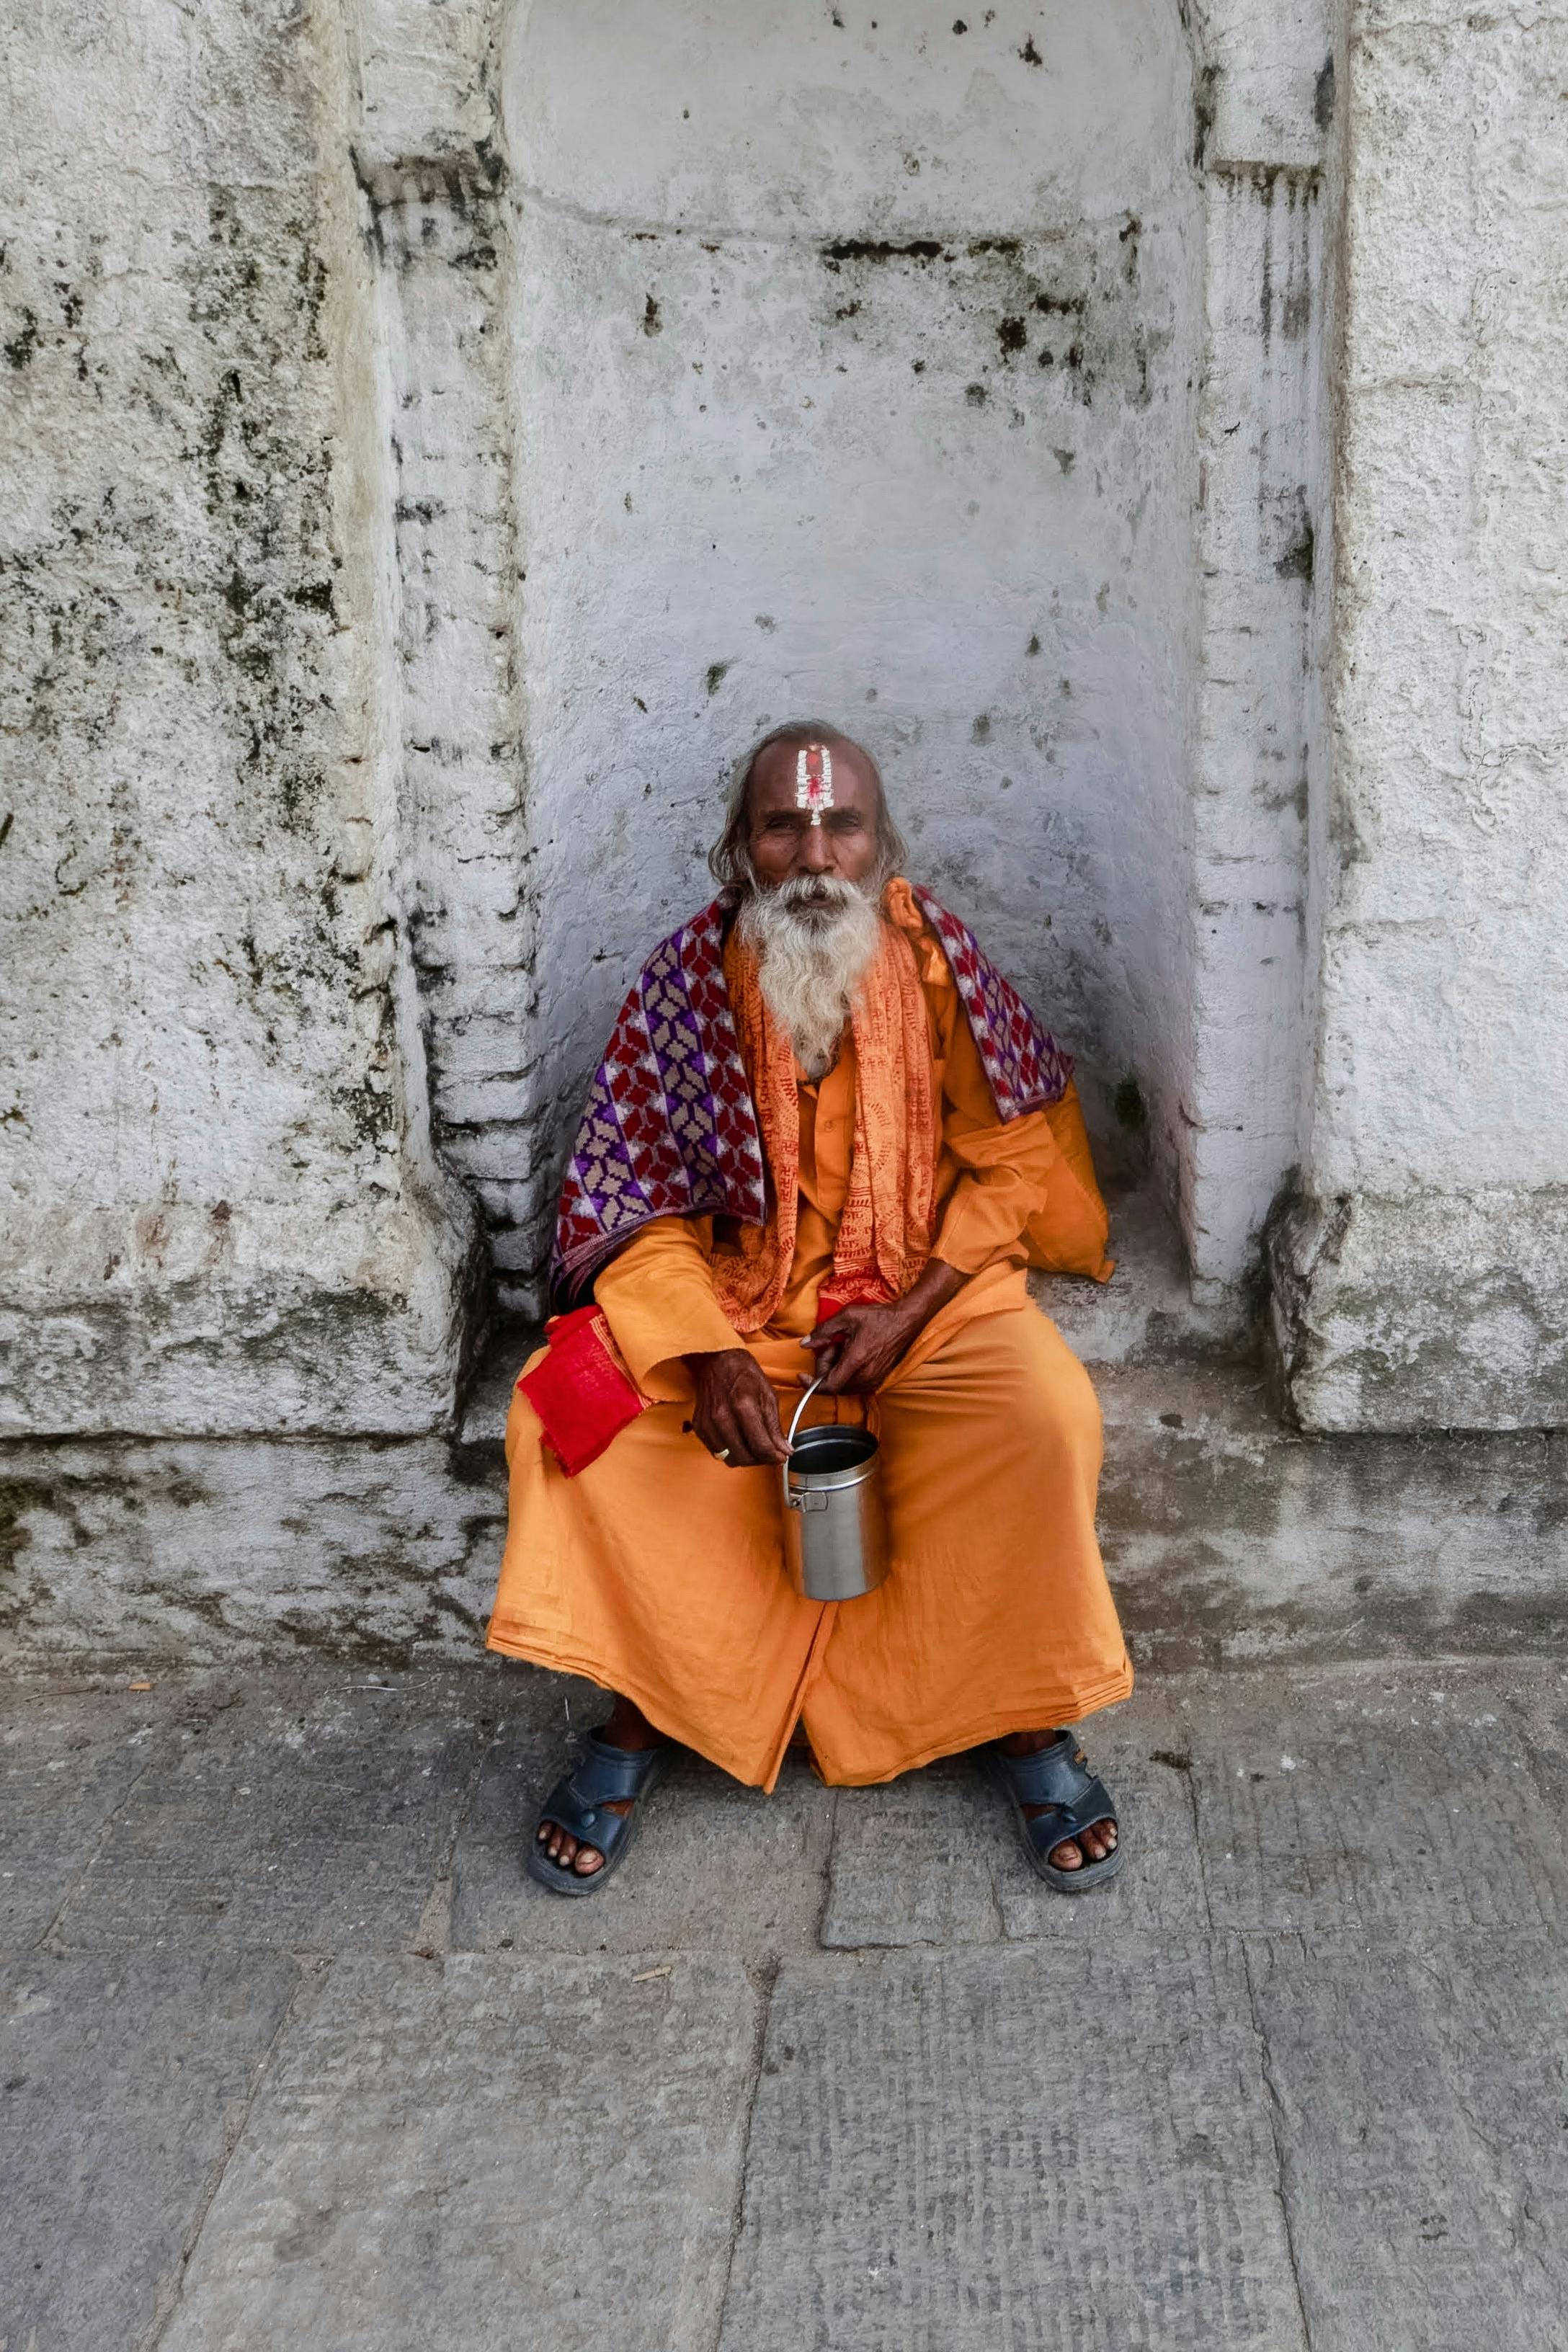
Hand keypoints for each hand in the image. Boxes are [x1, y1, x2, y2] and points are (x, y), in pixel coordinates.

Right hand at [683, 1348, 789, 1466]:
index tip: (781, 1457)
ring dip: (745, 1458)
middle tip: (769, 1453)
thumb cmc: (743, 1373)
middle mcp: (723, 1417)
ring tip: (754, 1447)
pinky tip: (738, 1441)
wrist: (716, 1360)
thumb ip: (775, 1426)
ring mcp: (708, 1423)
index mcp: (743, 1406)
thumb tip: (784, 1450)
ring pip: (729, 1458)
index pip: (761, 1445)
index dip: (775, 1457)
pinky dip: (730, 1452)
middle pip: (744, 1457)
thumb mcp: (768, 1395)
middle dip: (761, 1460)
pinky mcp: (699, 1427)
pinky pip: (716, 1452)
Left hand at [805, 1259, 969, 1394]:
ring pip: (844, 1385)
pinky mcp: (880, 1380)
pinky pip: (855, 1383)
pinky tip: (853, 1353)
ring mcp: (874, 1380)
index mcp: (856, 1361)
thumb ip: (823, 1331)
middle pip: (834, 1385)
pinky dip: (847, 1372)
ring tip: (844, 1347)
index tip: (802, 1376)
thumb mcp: (846, 1317)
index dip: (811, 1384)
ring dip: (837, 1369)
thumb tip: (805, 1343)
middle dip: (826, 1367)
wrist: (906, 1320)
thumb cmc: (878, 1317)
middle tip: (832, 1345)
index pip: (828, 1386)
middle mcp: (866, 1375)